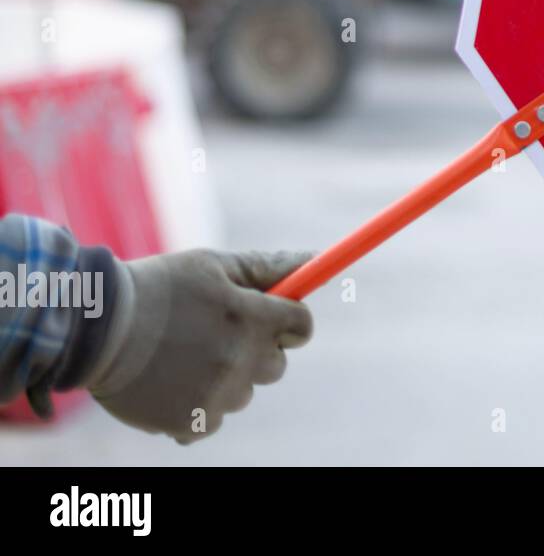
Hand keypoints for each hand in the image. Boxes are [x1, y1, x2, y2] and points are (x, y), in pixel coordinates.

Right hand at [88, 249, 313, 443]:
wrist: (92, 329)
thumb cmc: (157, 288)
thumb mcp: (212, 266)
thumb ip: (268, 267)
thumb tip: (314, 258)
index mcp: (252, 317)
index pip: (302, 326)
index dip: (288, 319)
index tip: (270, 315)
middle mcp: (241, 360)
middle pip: (277, 363)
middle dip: (257, 348)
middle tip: (217, 333)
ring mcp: (217, 395)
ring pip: (244, 392)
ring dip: (225, 377)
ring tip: (183, 355)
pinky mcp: (191, 422)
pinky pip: (213, 418)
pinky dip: (197, 405)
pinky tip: (170, 381)